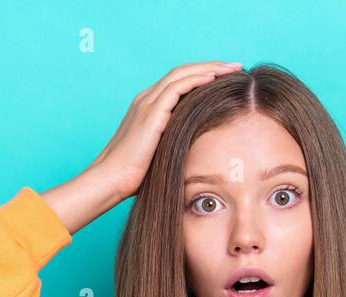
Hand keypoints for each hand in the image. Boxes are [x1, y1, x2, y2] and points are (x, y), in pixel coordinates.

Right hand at [87, 60, 243, 201]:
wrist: (110, 180)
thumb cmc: (133, 177)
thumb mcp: (159, 156)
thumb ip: (174, 146)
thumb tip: (197, 156)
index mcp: (148, 108)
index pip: (179, 82)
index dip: (203, 76)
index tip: (226, 78)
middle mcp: (146, 100)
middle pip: (183, 72)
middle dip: (211, 66)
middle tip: (236, 66)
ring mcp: (147, 104)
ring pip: (182, 74)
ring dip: (209, 68)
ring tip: (232, 68)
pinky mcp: (150, 113)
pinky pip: (177, 88)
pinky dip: (196, 80)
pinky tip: (214, 79)